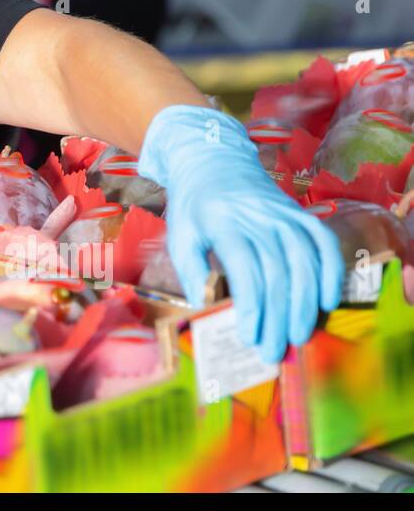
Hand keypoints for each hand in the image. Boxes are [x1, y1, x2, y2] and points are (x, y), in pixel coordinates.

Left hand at [138, 104, 344, 362]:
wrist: (212, 161)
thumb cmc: (193, 205)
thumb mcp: (179, 234)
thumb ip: (190, 269)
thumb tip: (204, 306)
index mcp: (223, 222)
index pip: (245, 269)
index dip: (251, 306)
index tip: (249, 336)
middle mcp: (258, 217)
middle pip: (277, 272)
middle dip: (278, 316)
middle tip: (274, 349)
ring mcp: (284, 213)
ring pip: (304, 262)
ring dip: (305, 303)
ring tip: (299, 335)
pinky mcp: (300, 212)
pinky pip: (324, 243)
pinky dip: (331, 272)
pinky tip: (327, 302)